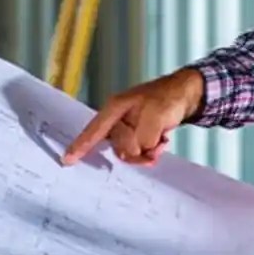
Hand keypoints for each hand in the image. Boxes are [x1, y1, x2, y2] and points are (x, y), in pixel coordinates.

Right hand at [62, 68, 204, 166]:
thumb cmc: (168, 97)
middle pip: (117, 147)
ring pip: (129, 153)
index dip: (81, 145)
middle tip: (155, 146)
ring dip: (147, 152)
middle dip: (136, 151)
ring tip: (161, 141)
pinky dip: (152, 151)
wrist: (186, 94)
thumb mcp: (155, 115)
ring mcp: (128, 128)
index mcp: (115, 108)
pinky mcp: (138, 136)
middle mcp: (118, 120)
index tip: (67, 160)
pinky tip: (162, 141)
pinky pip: (139, 153)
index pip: (94, 130)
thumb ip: (143, 136)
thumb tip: (137, 151)